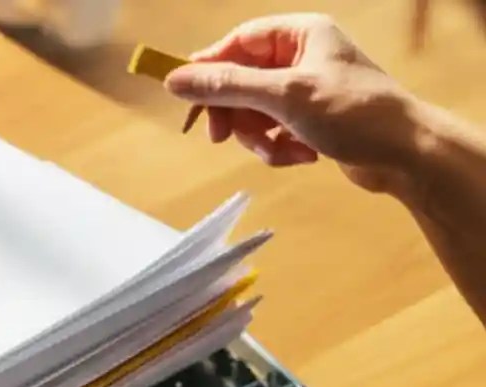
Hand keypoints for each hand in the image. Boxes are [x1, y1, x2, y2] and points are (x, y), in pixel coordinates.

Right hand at [164, 14, 423, 192]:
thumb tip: (175, 80)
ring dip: (259, 138)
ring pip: (254, 112)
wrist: (407, 155)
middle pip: (241, 80)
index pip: (238, 42)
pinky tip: (302, 156)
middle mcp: (303, 56)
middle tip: (222, 137)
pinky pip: (273, 131)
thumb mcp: (283, 96)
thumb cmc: (354, 114)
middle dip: (236, 113)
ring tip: (280, 151)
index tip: (187, 96)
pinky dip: (279, 148)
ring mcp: (307, 89)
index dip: (209, 68)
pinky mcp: (311, 119)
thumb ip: (227, 86)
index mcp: (301, 34)